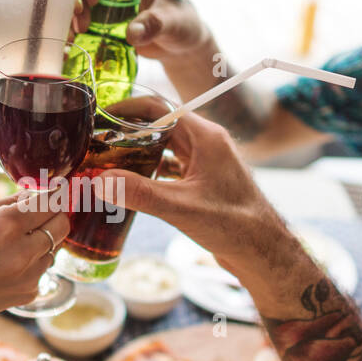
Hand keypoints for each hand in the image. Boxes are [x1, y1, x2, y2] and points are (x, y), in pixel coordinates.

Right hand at [0, 193, 70, 327]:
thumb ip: (6, 202)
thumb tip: (32, 194)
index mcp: (6, 224)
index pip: (50, 202)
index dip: (54, 194)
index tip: (56, 190)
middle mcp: (24, 250)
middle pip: (62, 224)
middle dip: (55, 215)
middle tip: (41, 213)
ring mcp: (29, 275)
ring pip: (55, 248)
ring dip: (42, 241)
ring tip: (15, 243)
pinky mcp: (29, 293)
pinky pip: (43, 269)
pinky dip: (33, 263)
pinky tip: (8, 264)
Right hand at [83, 0, 209, 61]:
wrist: (183, 47)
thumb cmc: (186, 26)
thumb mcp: (175, 24)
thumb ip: (156, 25)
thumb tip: (132, 34)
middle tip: (81, 20)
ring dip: (76, 10)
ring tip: (78, 31)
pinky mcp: (107, 11)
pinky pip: (86, 12)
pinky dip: (78, 23)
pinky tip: (76, 37)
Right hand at [107, 113, 288, 280]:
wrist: (264, 252)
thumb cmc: (235, 226)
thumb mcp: (181, 208)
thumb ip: (139, 193)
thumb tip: (100, 181)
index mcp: (205, 137)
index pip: (160, 108)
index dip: (127, 110)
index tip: (101, 118)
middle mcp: (207, 143)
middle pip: (159, 126)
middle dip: (127, 133)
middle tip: (98, 144)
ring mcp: (207, 162)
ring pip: (165, 147)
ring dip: (139, 153)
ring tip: (109, 163)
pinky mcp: (205, 181)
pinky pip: (172, 167)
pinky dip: (151, 171)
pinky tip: (134, 185)